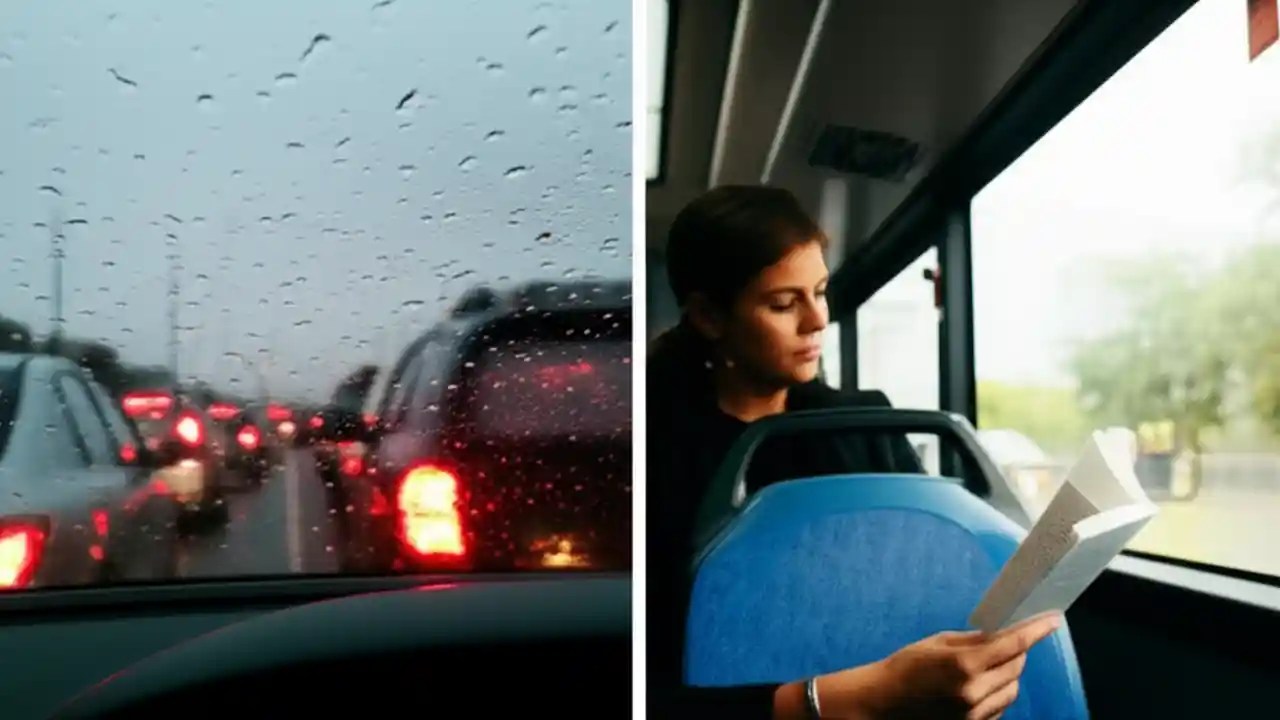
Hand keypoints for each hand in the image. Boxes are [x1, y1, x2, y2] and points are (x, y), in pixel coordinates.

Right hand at [812, 613, 1061, 718]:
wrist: (883, 703)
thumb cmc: (905, 667)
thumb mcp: (936, 643)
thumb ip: (972, 641)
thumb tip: (1000, 634)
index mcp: (963, 664)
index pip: (1012, 645)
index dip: (1035, 631)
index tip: (1052, 619)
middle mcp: (974, 691)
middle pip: (1016, 667)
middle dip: (1017, 651)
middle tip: (1008, 641)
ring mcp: (974, 713)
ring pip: (1012, 689)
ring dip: (1009, 674)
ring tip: (990, 666)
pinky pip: (1000, 707)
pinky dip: (998, 693)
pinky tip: (981, 685)